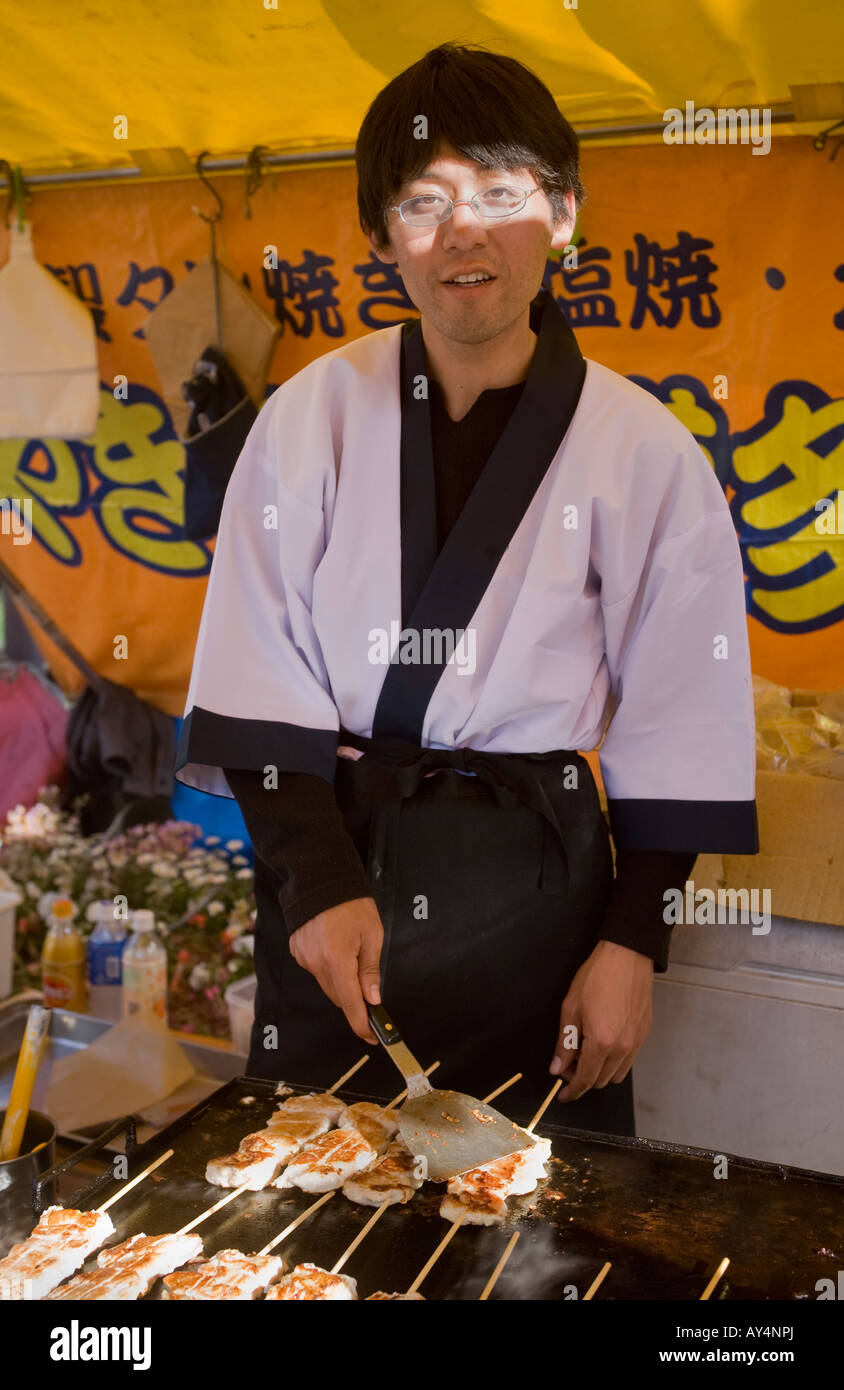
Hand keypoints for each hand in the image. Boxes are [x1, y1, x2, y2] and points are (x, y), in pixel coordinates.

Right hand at [288, 897, 382, 1043]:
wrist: (321, 879)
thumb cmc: (351, 904)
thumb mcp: (372, 935)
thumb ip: (370, 970)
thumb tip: (372, 999)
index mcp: (337, 960)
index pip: (350, 1004)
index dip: (361, 1024)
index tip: (372, 1036)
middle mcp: (316, 963)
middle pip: (338, 996)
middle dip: (354, 998)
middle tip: (370, 991)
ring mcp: (303, 957)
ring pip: (327, 983)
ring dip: (341, 981)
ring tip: (351, 953)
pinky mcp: (297, 951)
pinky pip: (315, 969)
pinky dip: (328, 967)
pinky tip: (335, 946)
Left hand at [550, 940, 653, 1101]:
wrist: (627, 956)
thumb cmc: (596, 977)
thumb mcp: (570, 1008)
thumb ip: (564, 1043)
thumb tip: (557, 1067)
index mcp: (601, 1043)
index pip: (585, 1080)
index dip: (572, 1091)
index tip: (563, 1094)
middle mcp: (623, 1048)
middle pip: (601, 1081)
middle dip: (583, 1078)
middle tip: (568, 1062)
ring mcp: (637, 1042)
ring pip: (616, 1074)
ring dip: (600, 1071)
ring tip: (585, 1052)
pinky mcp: (644, 1034)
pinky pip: (629, 1060)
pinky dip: (614, 1061)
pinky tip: (603, 1043)